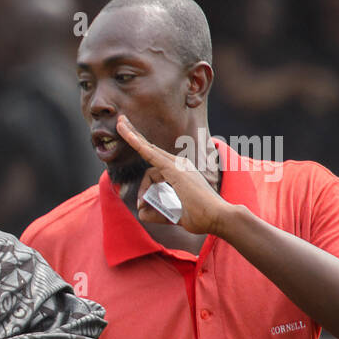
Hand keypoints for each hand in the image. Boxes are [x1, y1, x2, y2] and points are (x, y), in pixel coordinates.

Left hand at [115, 115, 230, 235]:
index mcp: (181, 171)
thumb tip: (140, 212)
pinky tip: (124, 130)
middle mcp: (180, 164)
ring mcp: (178, 164)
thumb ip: (155, 213)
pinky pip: (149, 153)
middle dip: (132, 135)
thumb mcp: (171, 215)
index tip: (132, 161)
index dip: (143, 161)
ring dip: (143, 191)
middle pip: (149, 152)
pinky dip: (135, 142)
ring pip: (148, 172)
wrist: (219, 218)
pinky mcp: (175, 169)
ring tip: (144, 206)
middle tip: (119, 120)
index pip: (155, 161)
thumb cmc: (199, 218)